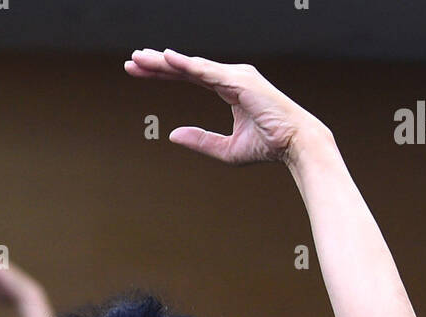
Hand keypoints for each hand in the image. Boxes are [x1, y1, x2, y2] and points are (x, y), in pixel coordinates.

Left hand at [124, 48, 324, 166]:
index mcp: (227, 87)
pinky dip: (187, 64)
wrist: (293, 144)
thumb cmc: (266, 146)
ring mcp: (234, 75)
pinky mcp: (239, 80)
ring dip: (165, 61)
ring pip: (192, 65)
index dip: (164, 72)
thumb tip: (172, 135)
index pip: (189, 75)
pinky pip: (207, 71)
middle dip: (157, 63)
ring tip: (141, 58)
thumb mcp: (225, 149)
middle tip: (132, 60)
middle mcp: (229, 76)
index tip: (139, 70)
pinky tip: (168, 59)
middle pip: (186, 66)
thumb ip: (200, 140)